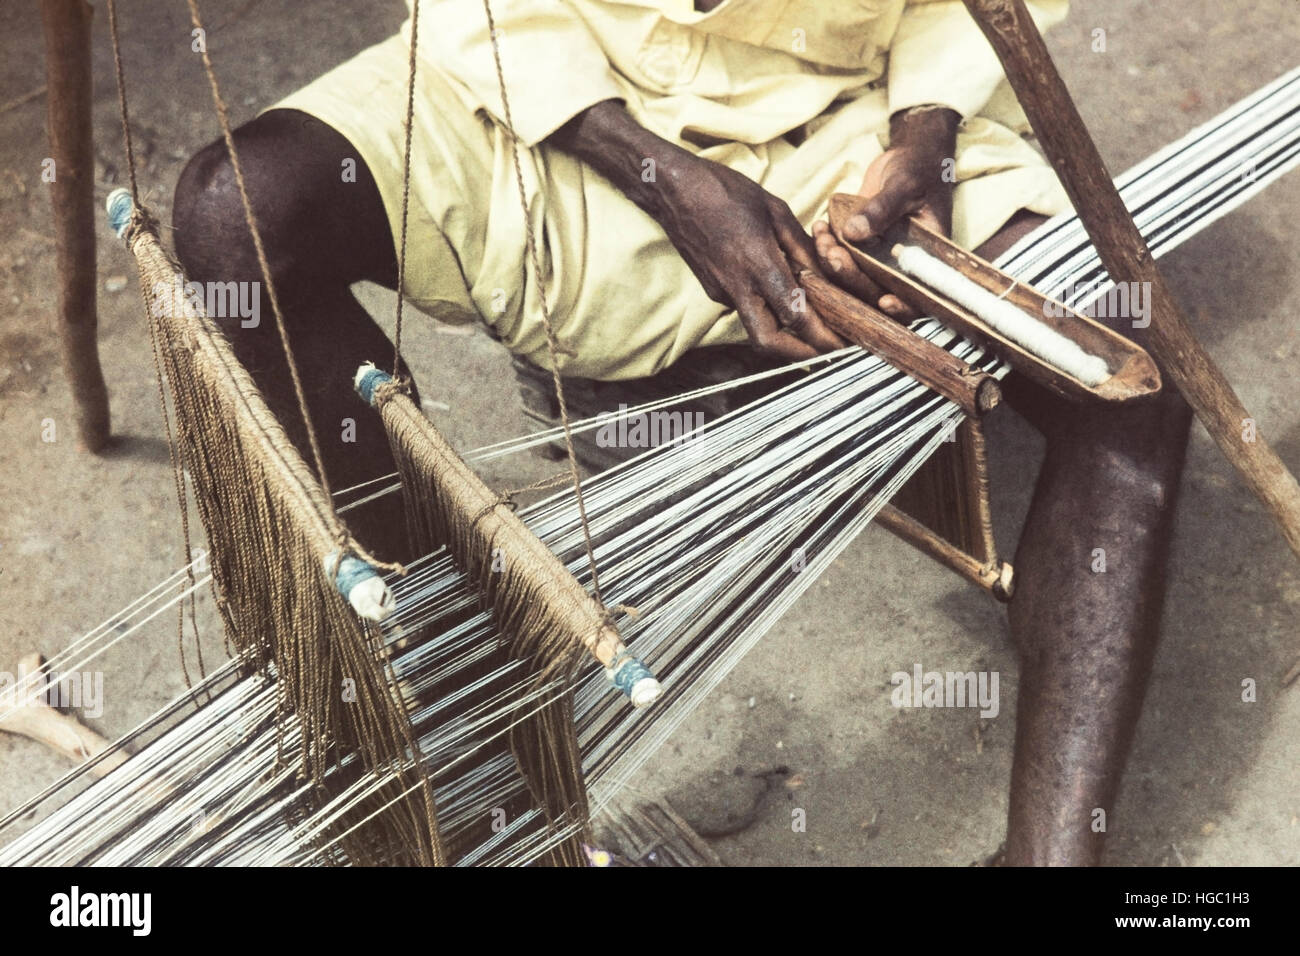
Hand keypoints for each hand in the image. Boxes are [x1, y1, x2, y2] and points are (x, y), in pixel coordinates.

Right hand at [652, 155, 845, 359]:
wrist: (674, 191)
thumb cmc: (726, 192)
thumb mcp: (775, 210)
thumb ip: (801, 246)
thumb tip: (825, 273)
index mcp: (758, 263)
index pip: (794, 315)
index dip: (821, 336)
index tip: (842, 342)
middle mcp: (737, 286)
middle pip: (769, 342)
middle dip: (800, 354)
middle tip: (826, 350)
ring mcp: (721, 291)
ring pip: (756, 328)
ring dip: (785, 334)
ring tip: (812, 325)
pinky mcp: (712, 290)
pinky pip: (745, 307)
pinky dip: (766, 307)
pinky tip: (778, 292)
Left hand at [813, 106, 959, 321]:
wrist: (908, 157)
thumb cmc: (919, 168)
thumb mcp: (905, 183)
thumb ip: (883, 208)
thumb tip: (854, 233)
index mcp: (926, 258)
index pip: (917, 294)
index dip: (903, 306)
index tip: (885, 301)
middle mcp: (902, 264)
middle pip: (876, 288)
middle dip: (852, 277)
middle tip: (833, 254)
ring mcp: (879, 257)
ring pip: (854, 275)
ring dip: (834, 263)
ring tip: (822, 237)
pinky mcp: (860, 247)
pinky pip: (841, 256)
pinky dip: (827, 246)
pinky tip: (819, 227)